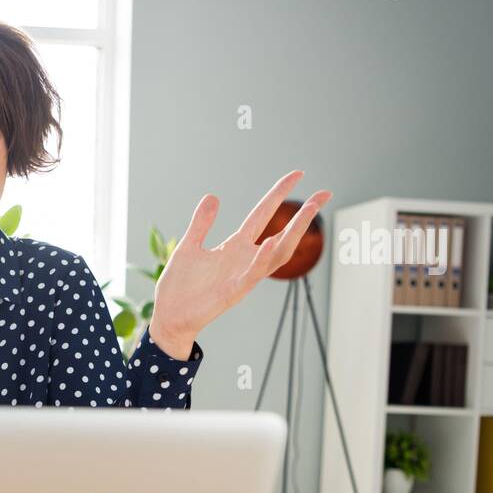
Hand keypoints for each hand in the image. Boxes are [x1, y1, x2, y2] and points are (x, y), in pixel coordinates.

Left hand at [148, 171, 331, 359]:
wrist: (168, 317)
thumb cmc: (180, 287)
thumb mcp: (189, 247)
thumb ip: (202, 224)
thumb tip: (213, 196)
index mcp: (234, 247)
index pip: (263, 215)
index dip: (278, 194)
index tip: (298, 174)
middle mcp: (244, 260)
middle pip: (282, 234)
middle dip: (303, 215)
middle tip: (324, 194)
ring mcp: (242, 276)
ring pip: (276, 254)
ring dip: (293, 233)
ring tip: (308, 210)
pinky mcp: (233, 292)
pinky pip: (253, 274)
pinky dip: (262, 258)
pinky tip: (270, 241)